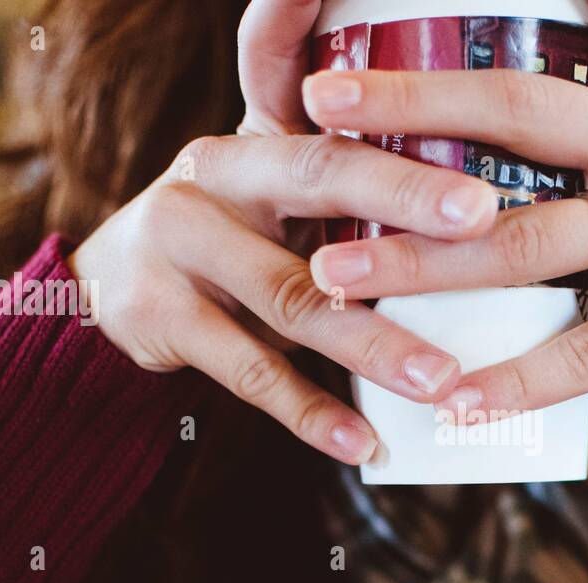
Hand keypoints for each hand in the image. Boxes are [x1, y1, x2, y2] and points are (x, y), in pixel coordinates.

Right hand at [69, 0, 498, 463]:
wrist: (102, 287)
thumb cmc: (227, 243)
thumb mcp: (269, 201)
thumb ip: (342, 198)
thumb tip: (476, 232)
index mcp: (257, 140)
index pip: (337, 133)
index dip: (406, 156)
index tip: (480, 191)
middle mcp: (213, 174)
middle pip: (318, 181)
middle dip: (404, 204)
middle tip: (484, 233)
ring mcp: (175, 242)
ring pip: (292, 297)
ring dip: (372, 343)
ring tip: (439, 382)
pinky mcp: (154, 315)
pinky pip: (248, 371)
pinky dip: (309, 412)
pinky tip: (360, 444)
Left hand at [300, 0, 587, 414]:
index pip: (521, 89)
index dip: (426, 86)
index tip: (327, 88)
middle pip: (518, 154)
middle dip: (408, 163)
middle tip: (311, 172)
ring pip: (538, 254)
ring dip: (433, 273)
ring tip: (342, 286)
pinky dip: (521, 380)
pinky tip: (457, 400)